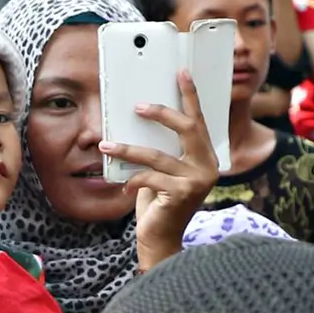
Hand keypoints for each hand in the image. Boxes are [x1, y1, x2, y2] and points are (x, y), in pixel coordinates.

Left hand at [110, 69, 220, 270]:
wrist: (160, 240)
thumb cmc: (158, 203)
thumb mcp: (159, 172)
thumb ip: (159, 149)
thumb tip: (140, 118)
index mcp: (205, 157)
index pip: (199, 120)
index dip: (190, 95)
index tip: (181, 71)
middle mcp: (208, 167)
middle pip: (187, 129)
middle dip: (162, 113)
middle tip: (138, 106)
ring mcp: (198, 181)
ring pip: (158, 155)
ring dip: (128, 149)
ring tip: (105, 146)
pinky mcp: (183, 194)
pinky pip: (150, 177)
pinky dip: (132, 179)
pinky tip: (123, 187)